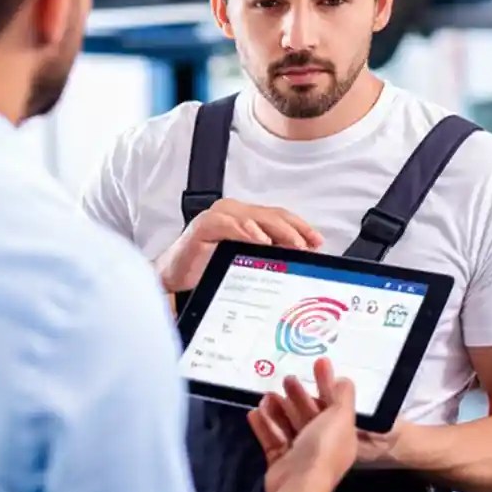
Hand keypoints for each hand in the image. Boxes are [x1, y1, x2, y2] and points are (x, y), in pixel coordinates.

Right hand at [157, 198, 322, 292]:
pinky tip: (260, 240)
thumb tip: (298, 259)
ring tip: (293, 244)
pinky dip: (245, 231)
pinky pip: (228, 224)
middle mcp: (234, 212)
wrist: (174, 279)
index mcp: (246, 218)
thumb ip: (266, 255)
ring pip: (254, 217)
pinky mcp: (204, 225)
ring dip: (276, 230)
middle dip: (293, 230)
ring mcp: (218, 216)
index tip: (318, 241)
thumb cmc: (208, 270)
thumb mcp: (244, 262)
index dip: (300, 227)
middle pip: (271, 215)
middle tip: (309, 245)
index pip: (279, 217)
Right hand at [248, 359, 356, 491]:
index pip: (333, 403)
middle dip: (297, 394)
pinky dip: (263, 425)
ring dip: (277, 408)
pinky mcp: (280, 461)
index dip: (326, 382)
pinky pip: (271, 439)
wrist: (299, 483)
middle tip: (286, 378)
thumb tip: (344, 379)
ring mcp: (299, 453)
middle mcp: (321, 443)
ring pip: (288, 424)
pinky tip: (254, 412)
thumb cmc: (322, 448)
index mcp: (340, 433)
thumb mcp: (340, 417)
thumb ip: (343, 397)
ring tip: (266, 396)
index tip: (318, 362)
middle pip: (308, 413)